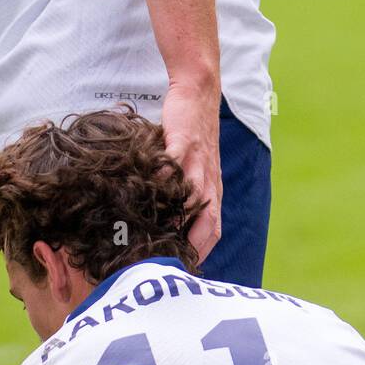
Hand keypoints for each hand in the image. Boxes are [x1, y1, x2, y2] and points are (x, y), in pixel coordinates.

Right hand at [161, 78, 221, 264]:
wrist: (198, 93)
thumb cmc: (192, 135)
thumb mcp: (197, 170)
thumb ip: (186, 195)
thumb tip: (169, 222)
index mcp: (213, 192)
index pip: (213, 232)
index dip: (201, 254)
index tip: (185, 271)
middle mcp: (209, 183)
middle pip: (208, 224)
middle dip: (193, 248)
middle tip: (173, 265)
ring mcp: (197, 164)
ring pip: (194, 202)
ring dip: (179, 223)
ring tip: (158, 240)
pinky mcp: (184, 144)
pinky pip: (176, 169)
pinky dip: (166, 186)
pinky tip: (151, 198)